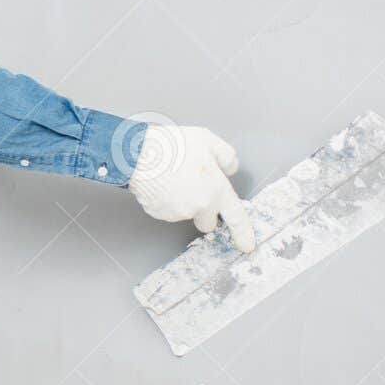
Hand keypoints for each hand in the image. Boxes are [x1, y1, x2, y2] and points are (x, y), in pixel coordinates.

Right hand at [127, 125, 253, 251]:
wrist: (138, 152)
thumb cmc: (172, 145)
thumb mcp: (207, 140)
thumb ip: (226, 156)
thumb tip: (229, 169)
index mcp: (216, 190)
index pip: (236, 217)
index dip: (243, 233)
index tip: (246, 245)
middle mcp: (199, 206)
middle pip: (207, 222)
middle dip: (204, 212)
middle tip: (194, 189)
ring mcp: (178, 212)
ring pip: (186, 214)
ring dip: (183, 202)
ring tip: (172, 178)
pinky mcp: (160, 213)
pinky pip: (168, 211)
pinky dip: (166, 201)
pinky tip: (161, 183)